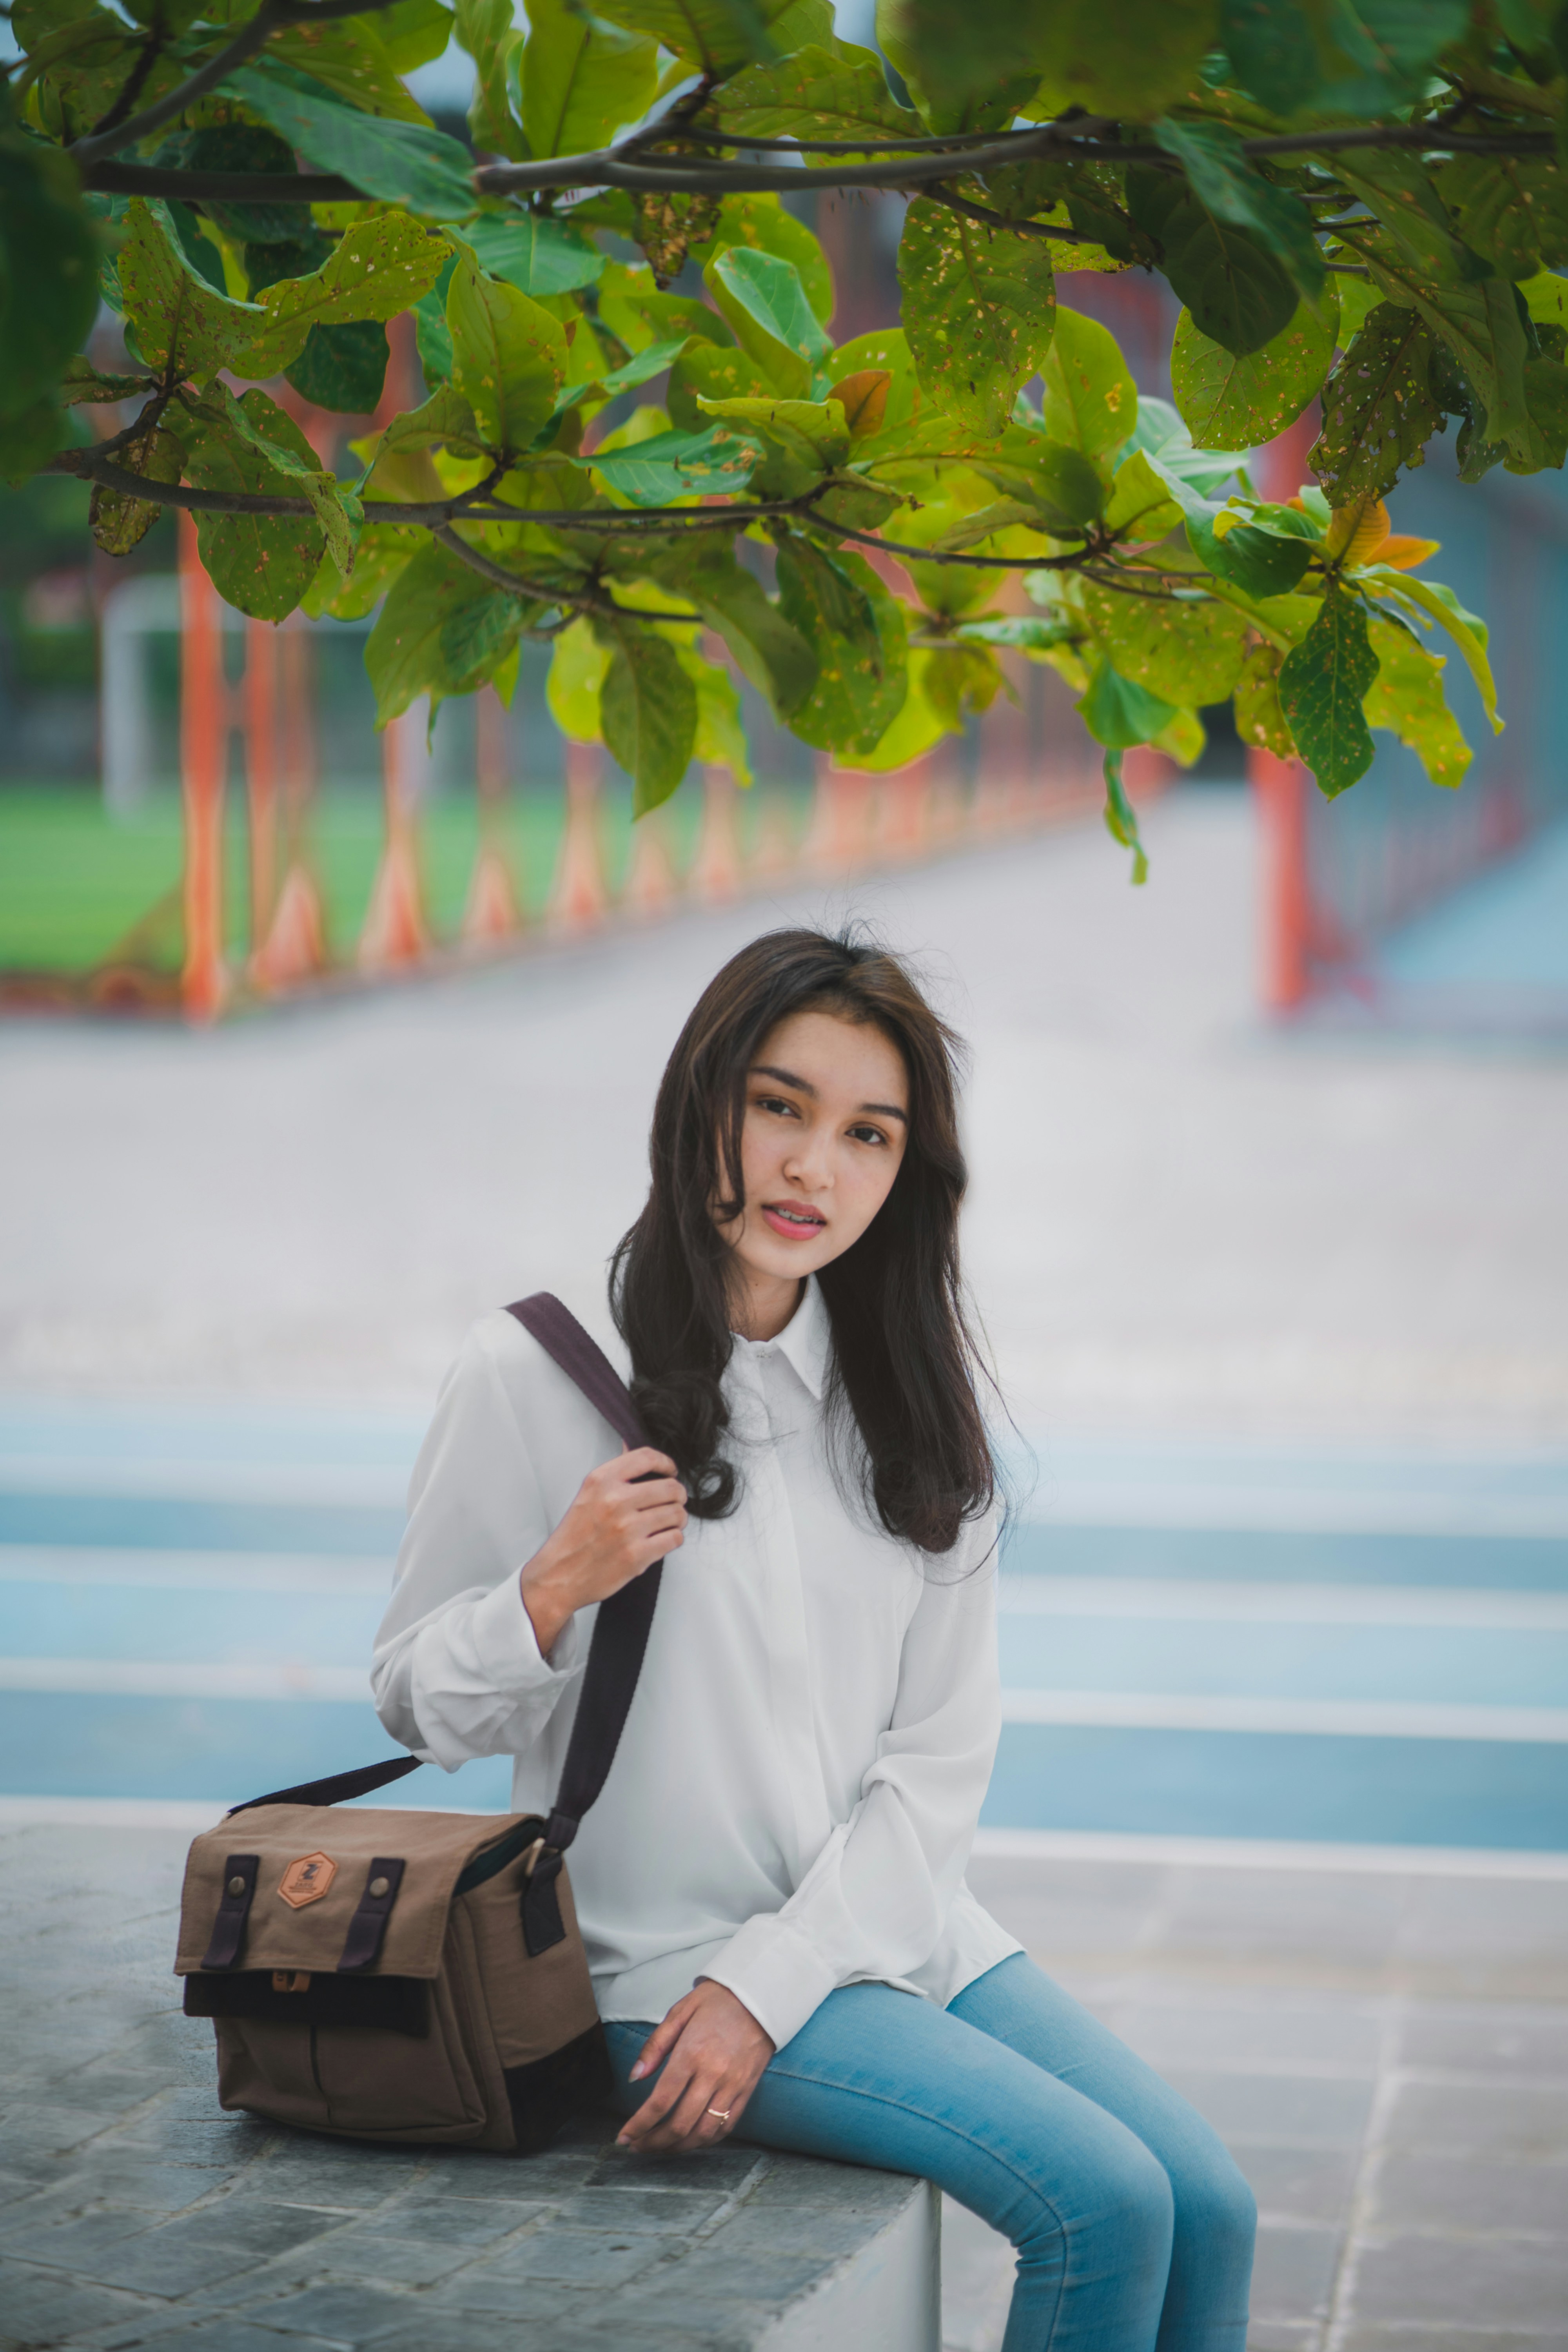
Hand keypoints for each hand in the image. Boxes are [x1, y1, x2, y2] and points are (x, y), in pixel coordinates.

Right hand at [520, 1447, 685, 1656]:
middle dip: (678, 1495)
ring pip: (677, 1513)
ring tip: (668, 1523)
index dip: (666, 1463)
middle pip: (670, 1487)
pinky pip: (675, 1538)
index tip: (670, 1472)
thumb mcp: (587, 1495)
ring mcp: (627, 1529)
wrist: (558, 1576)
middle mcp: (615, 1501)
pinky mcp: (637, 1555)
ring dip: (678, 1518)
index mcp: (600, 1481)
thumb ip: (613, 1474)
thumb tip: (628, 1446)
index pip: (646, 1457)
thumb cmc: (574, 1537)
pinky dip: (674, 1538)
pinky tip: (662, 1539)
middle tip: (674, 1502)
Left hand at [616, 1982, 773, 2155]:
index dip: (638, 2126)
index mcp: (691, 2054)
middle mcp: (713, 2075)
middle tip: (637, 2146)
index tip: (623, 2137)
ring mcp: (733, 2086)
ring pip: (703, 2133)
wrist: (759, 1996)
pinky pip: (726, 2127)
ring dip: (677, 2147)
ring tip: (659, 2147)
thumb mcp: (679, 2012)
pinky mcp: (747, 2091)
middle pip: (680, 2125)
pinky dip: (705, 2141)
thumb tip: (634, 2077)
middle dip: (653, 2143)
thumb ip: (655, 2046)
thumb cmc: (715, 2002)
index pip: (660, 2102)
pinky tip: (689, 2140)